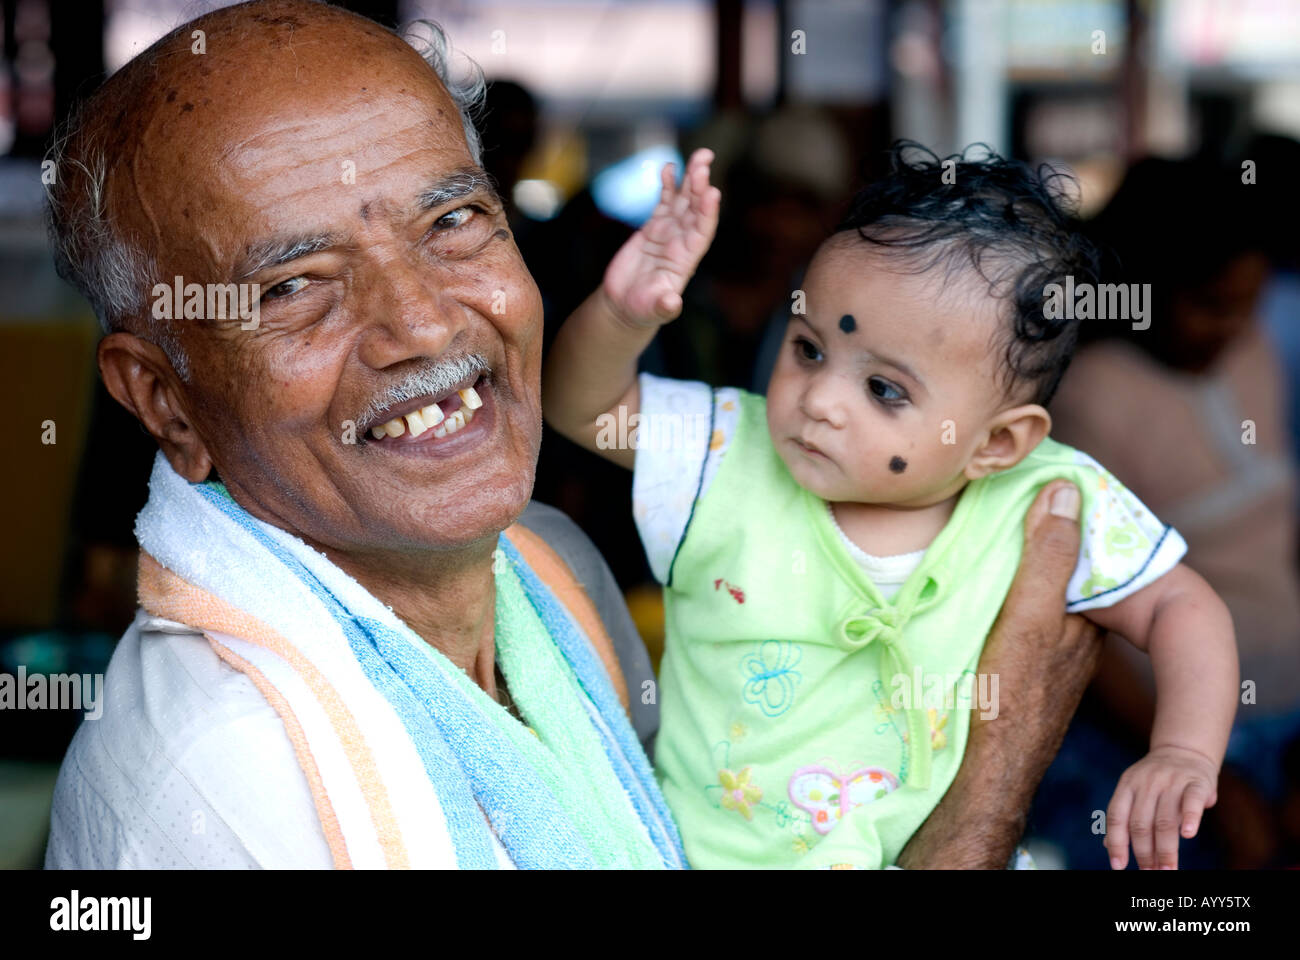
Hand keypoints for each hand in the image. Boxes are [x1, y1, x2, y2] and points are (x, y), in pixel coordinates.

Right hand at [601, 148, 720, 328]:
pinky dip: (668, 185)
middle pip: (695, 209)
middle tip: (704, 162)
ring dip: (690, 179)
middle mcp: (682, 242)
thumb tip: (672, 304)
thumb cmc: (642, 309)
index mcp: (686, 260)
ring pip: (683, 201)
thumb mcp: (654, 310)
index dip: (707, 213)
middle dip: (700, 186)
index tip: (712, 193)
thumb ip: (664, 306)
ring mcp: (669, 233)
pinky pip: (664, 202)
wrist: (625, 305)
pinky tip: (670, 168)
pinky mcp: (653, 228)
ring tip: (698, 157)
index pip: (701, 232)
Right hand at [899, 480, 1104, 867]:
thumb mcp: (1026, 619)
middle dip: (1034, 532)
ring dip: (1011, 562)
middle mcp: (1073, 634)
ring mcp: (1044, 654)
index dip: (1062, 511)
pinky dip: (997, 592)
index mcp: (1086, 618)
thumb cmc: (1006, 696)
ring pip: (1034, 592)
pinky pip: (1013, 614)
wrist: (980, 774)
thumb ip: (1046, 558)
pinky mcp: (1016, 669)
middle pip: (1057, 567)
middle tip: (996, 493)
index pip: (1082, 548)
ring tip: (975, 526)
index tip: (1035, 475)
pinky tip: (969, 583)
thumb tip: (1064, 490)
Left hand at [1105, 743, 1218, 869]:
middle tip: (1150, 873)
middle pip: (1141, 823)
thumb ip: (1123, 816)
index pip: (1117, 817)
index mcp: (1127, 785)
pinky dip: (1190, 818)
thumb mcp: (1134, 791)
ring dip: (1166, 849)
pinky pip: (1191, 802)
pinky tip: (1188, 835)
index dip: (1117, 843)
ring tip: (1167, 869)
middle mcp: (1146, 783)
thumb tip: (1107, 844)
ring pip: (1165, 820)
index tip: (1118, 866)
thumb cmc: (1157, 781)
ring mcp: (1171, 781)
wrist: (1185, 750)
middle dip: (1144, 853)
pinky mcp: (1196, 782)